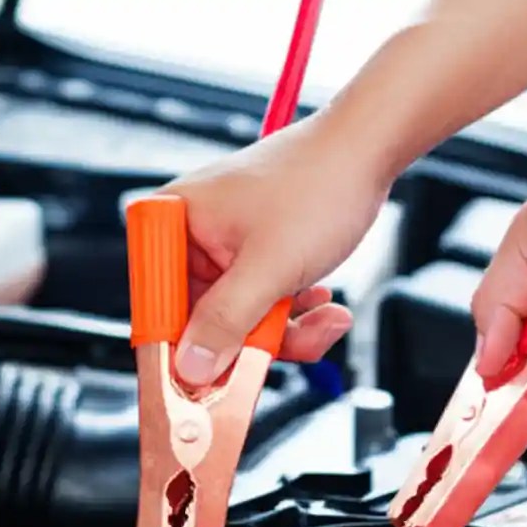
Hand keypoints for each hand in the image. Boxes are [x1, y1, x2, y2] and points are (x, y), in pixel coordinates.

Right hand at [158, 111, 390, 384]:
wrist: (369, 149)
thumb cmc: (318, 183)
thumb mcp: (269, 267)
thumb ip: (226, 322)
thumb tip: (191, 366)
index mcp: (175, 221)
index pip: (156, 302)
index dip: (180, 345)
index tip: (209, 376)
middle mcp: (193, 232)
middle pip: (201, 317)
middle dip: (250, 339)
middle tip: (284, 346)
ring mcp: (226, 243)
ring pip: (238, 315)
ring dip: (283, 330)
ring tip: (322, 320)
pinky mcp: (256, 251)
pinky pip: (261, 301)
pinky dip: (292, 313)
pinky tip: (323, 306)